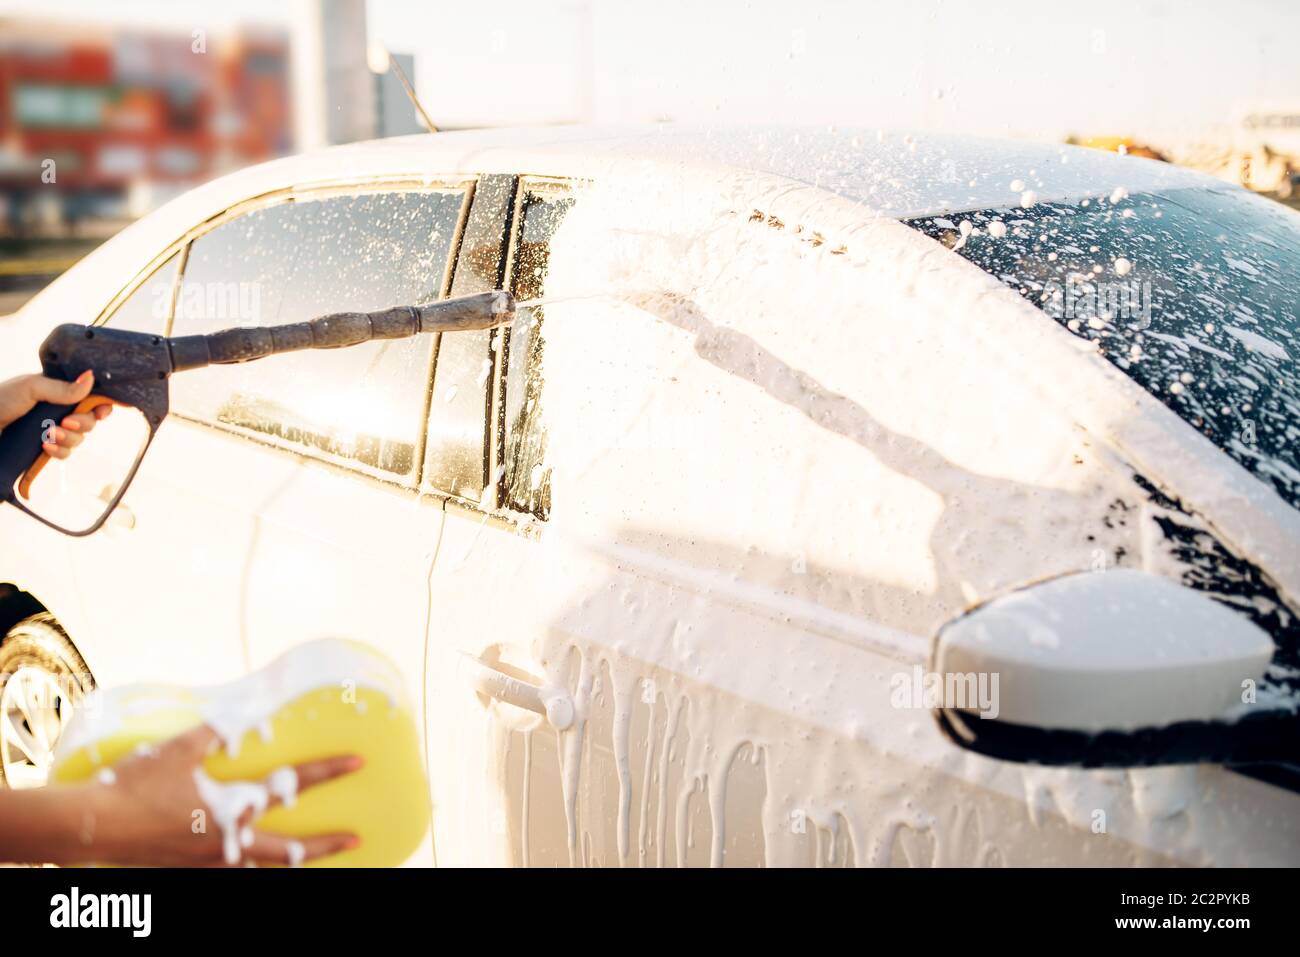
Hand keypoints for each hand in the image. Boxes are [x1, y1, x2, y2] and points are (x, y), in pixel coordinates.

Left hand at [0, 370, 112, 458]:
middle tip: (66, 422)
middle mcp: (59, 411)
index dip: (101, 407)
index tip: (101, 412)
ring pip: (79, 439)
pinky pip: (64, 454)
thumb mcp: (32, 388)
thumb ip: (63, 387)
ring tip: (48, 434)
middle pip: (90, 421)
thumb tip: (92, 377)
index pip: (91, 400)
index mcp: (59, 393)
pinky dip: (58, 451)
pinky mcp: (44, 448)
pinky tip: (44, 446)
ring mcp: (53, 431)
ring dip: (67, 438)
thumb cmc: (1, 400)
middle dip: (82, 424)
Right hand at [86, 724, 361, 866]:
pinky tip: (248, 863)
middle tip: (355, 839)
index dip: (329, 771)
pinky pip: (227, 872)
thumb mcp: (180, 748)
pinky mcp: (187, 870)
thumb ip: (217, 730)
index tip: (359, 762)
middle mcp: (228, 842)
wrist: (92, 827)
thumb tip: (244, 709)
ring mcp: (208, 863)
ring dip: (288, 861)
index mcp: (234, 809)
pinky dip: (247, 868)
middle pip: (290, 850)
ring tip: (308, 857)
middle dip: (325, 845)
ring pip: (260, 869)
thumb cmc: (137, 785)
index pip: (294, 785)